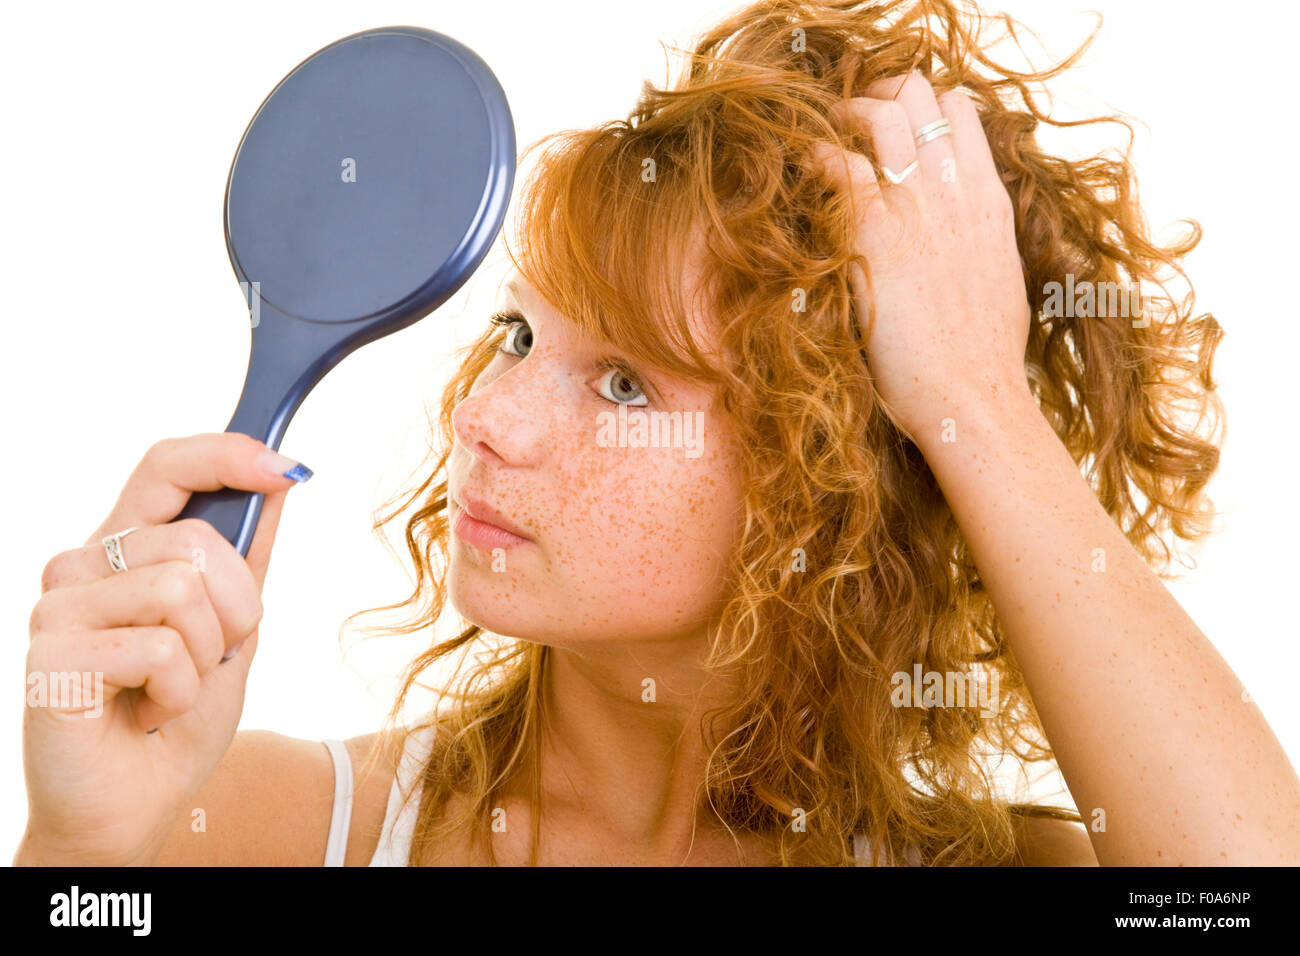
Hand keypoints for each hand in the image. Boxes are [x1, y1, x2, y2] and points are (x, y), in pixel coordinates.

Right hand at [18, 433, 305, 864]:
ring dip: (207, 655)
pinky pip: (159, 649)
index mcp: (126, 548)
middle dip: (237, 609)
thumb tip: (279, 479)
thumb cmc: (179, 717)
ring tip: (172, 689)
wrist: (137, 804)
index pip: (166, 466)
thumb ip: (248, 558)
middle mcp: (85, 565)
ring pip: (182, 590)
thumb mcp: (234, 628)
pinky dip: (178, 691)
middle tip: (209, 659)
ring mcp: (59, 606)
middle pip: (198, 539)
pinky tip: (148, 712)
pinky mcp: (52, 654)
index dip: (226, 454)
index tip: (283, 467)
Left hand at [803, 71, 1032, 440]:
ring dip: (845, 114)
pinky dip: (816, 155)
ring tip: (823, 134)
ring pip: (882, 113)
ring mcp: (920, 207)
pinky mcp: (878, 234)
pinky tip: (805, 170)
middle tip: (849, 121)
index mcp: (987, 202)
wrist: (975, 398)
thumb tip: (961, 254)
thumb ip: (977, 250)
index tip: (891, 127)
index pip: (960, 113)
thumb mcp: (995, 287)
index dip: (920, 107)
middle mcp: (957, 190)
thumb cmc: (982, 363)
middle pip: (921, 94)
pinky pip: (838, 164)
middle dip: (878, 95)